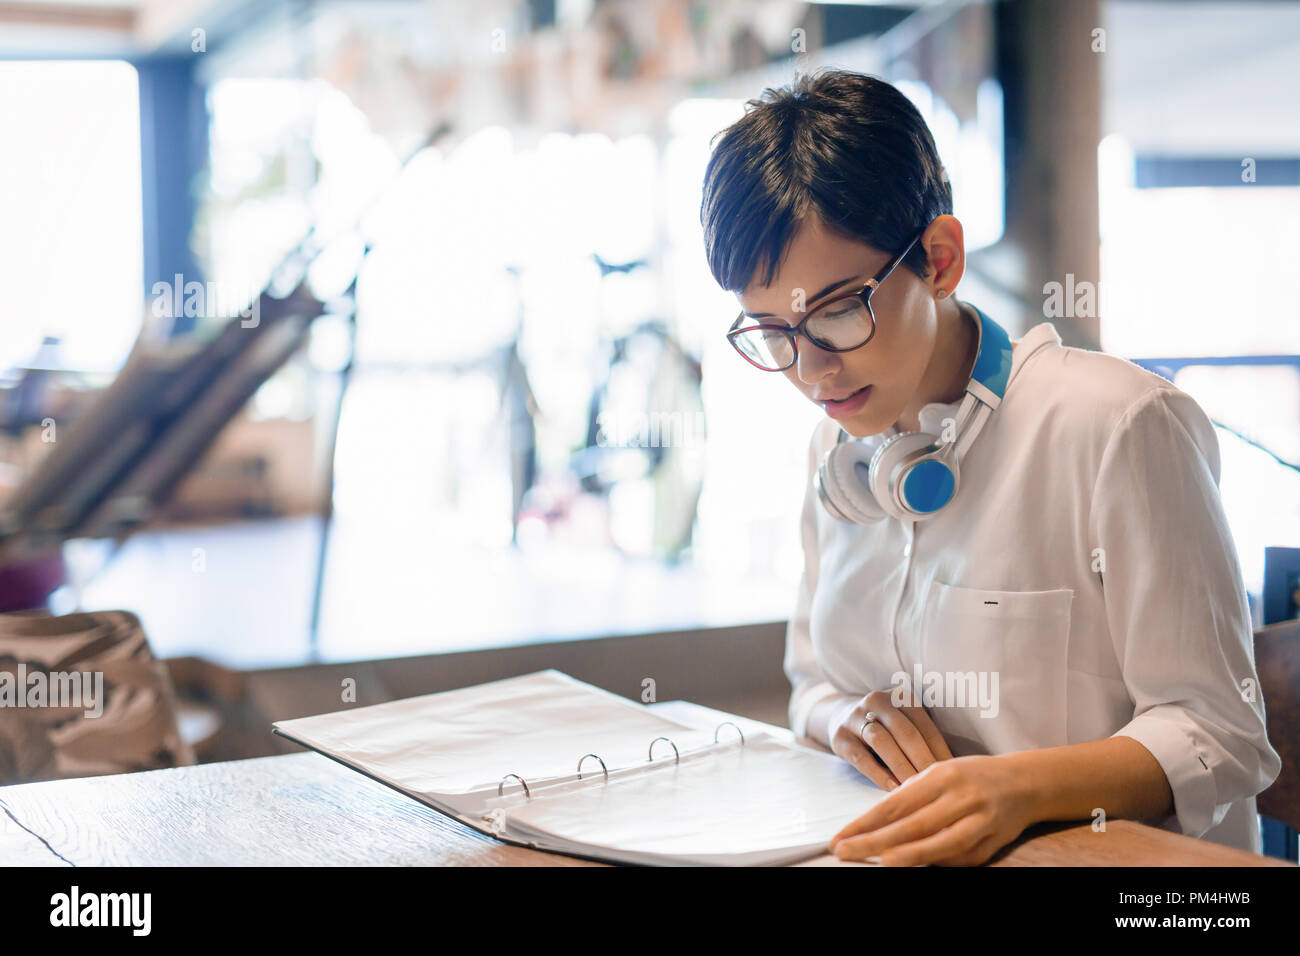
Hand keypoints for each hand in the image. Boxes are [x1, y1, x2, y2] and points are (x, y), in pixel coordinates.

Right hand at [826, 690, 954, 791]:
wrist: (841, 717)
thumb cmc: (886, 728)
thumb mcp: (904, 723)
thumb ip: (924, 740)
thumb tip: (955, 769)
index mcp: (901, 696)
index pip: (925, 726)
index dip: (940, 750)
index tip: (953, 774)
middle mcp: (877, 700)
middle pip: (905, 732)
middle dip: (923, 760)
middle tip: (938, 785)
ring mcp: (855, 717)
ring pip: (882, 742)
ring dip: (902, 767)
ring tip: (916, 788)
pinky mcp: (840, 737)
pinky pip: (861, 757)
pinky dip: (879, 774)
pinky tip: (893, 790)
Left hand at [829, 753, 1035, 865]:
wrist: (1023, 783)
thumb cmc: (970, 777)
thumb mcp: (939, 773)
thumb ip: (910, 795)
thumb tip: (874, 822)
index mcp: (940, 776)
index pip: (894, 803)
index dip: (864, 822)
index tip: (840, 836)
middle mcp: (959, 797)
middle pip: (911, 825)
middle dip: (874, 841)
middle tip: (845, 852)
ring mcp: (978, 821)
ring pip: (938, 844)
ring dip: (907, 856)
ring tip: (880, 863)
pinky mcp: (991, 843)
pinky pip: (959, 858)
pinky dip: (936, 863)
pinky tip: (913, 865)